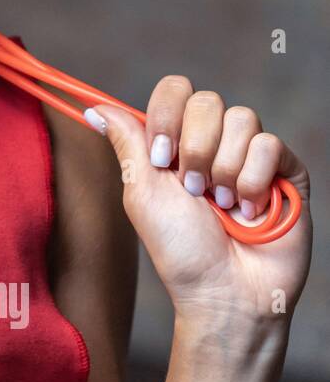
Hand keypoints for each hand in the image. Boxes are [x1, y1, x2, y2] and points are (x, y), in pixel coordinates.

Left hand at [87, 75, 312, 337]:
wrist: (225, 291)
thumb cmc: (180, 250)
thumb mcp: (142, 193)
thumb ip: (127, 143)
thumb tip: (94, 107)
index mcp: (178, 143)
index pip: (176, 90)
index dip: (167, 115)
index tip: (161, 158)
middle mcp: (216, 143)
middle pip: (208, 100)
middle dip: (196, 149)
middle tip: (194, 191)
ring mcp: (252, 156)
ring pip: (243, 118)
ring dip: (224, 169)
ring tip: (221, 206)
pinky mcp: (287, 171)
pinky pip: (271, 144)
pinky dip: (252, 181)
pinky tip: (248, 211)